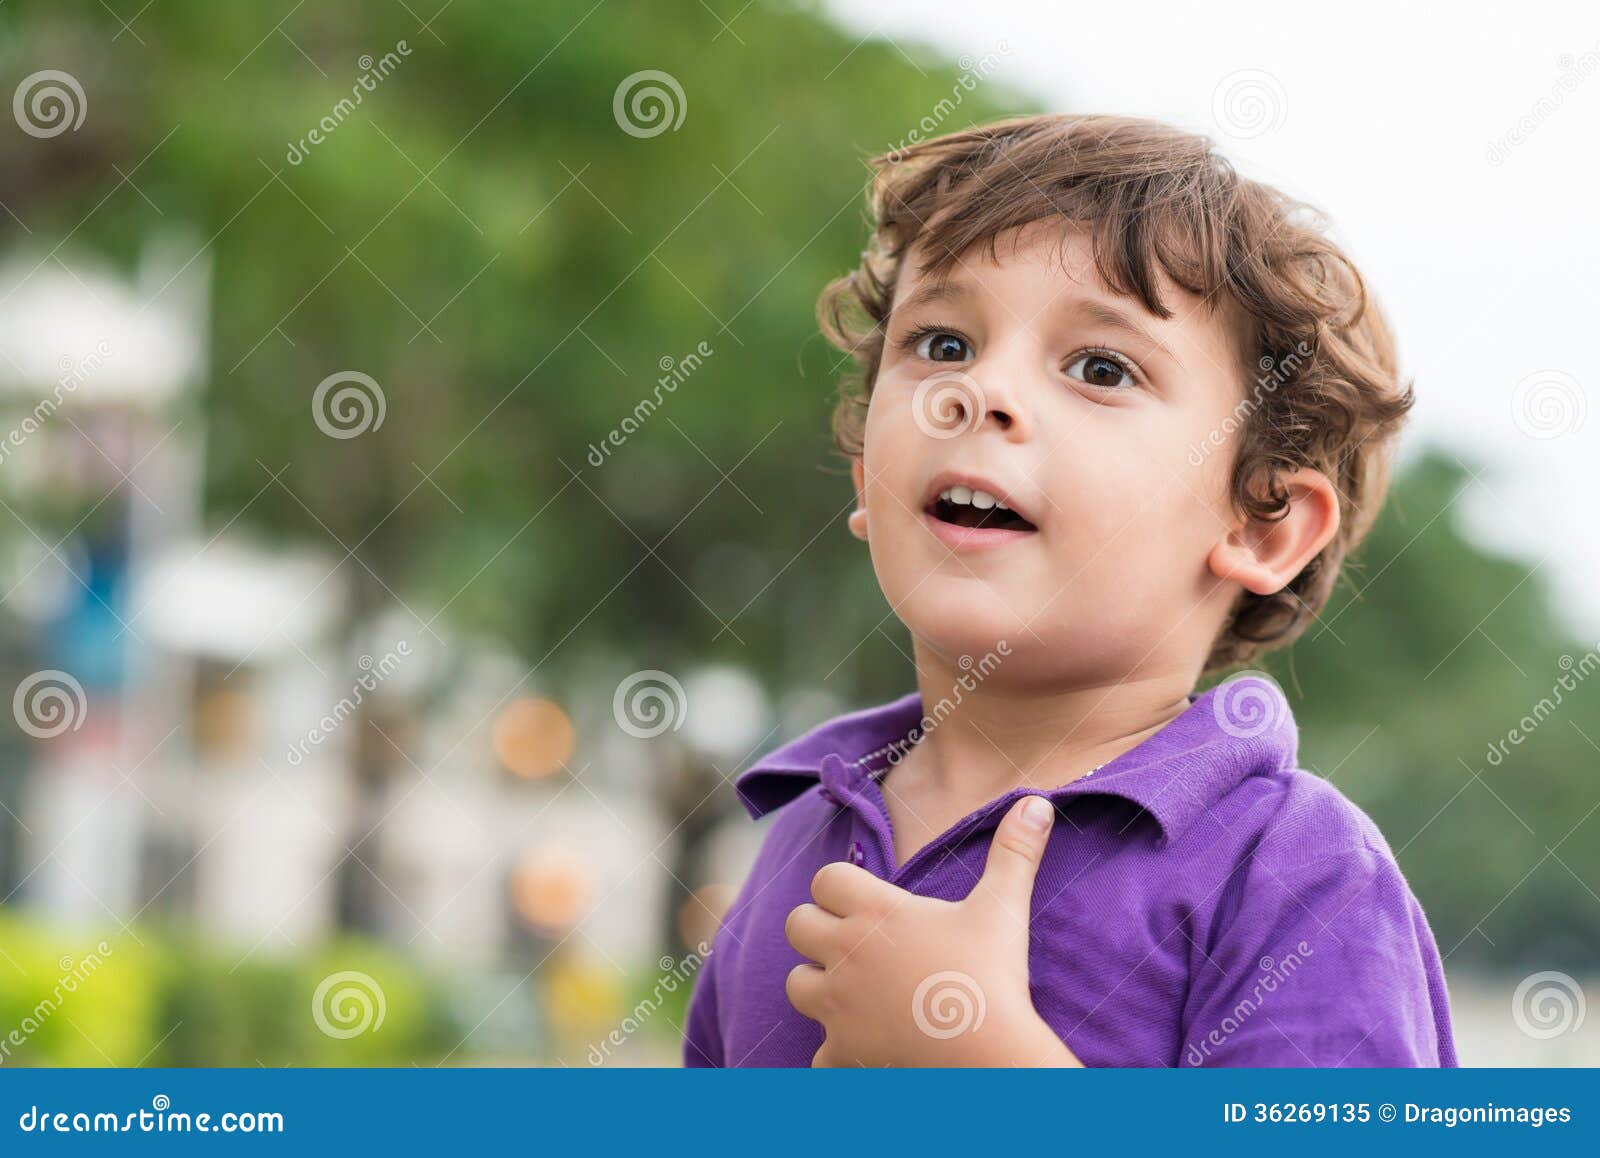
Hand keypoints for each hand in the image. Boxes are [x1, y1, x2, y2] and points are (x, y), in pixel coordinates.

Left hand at [784, 794, 1080, 1066]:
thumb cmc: (993, 978)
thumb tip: (1036, 802)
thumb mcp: (1003, 908)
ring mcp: (836, 1007)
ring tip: (854, 991)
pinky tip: (864, 1051)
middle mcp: (845, 954)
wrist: (991, 1058)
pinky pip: (817, 1053)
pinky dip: (835, 1054)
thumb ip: (1014, 852)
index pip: (825, 878)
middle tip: (857, 943)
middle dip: (819, 930)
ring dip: (818, 986)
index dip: (842, 887)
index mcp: (875, 913)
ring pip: (796, 984)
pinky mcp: (840, 1054)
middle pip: (797, 924)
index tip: (867, 902)